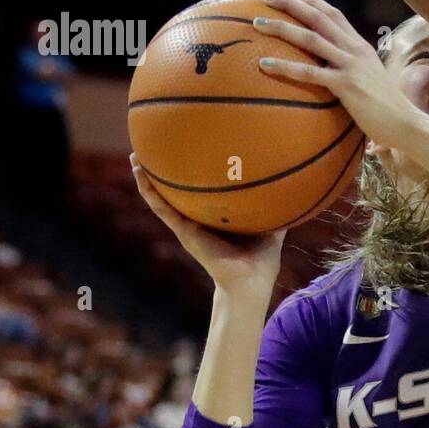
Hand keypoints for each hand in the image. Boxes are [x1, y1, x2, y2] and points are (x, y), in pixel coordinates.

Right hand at [130, 154, 283, 292]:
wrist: (250, 281)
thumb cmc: (262, 258)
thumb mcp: (271, 225)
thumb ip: (277, 207)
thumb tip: (291, 186)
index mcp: (215, 219)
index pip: (202, 194)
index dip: (194, 176)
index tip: (189, 153)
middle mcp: (198, 221)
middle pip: (178, 193)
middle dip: (166, 173)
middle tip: (156, 147)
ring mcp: (188, 226)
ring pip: (162, 199)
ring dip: (147, 178)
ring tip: (136, 156)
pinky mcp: (183, 231)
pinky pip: (162, 208)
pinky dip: (149, 191)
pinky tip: (140, 173)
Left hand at [254, 0, 420, 151]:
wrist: (404, 122)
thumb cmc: (387, 107)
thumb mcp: (371, 77)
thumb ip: (353, 68)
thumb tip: (332, 71)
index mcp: (360, 45)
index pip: (334, 14)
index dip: (312, 2)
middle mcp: (355, 49)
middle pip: (318, 17)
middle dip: (290, 5)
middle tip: (265, 0)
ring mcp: (350, 65)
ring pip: (310, 39)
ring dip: (281, 28)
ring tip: (257, 25)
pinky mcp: (345, 85)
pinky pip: (309, 72)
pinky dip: (284, 67)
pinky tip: (263, 65)